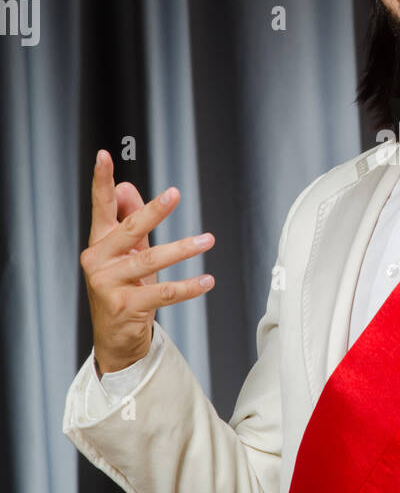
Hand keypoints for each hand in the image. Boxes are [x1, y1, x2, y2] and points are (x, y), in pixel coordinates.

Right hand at [81, 149, 214, 374]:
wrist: (115, 336)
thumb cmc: (125, 288)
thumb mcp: (127, 253)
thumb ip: (129, 221)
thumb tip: (130, 187)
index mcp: (99, 242)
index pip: (101, 206)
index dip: (102, 180)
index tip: (103, 155)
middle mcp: (98, 260)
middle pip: (128, 229)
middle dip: (153, 211)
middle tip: (175, 193)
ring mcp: (108, 284)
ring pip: (150, 260)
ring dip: (182, 249)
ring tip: (207, 240)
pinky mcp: (125, 306)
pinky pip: (163, 293)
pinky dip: (188, 287)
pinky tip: (207, 281)